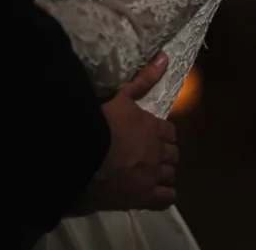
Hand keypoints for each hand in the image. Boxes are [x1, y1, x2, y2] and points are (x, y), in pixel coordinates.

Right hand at [73, 53, 178, 213]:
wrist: (82, 152)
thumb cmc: (100, 121)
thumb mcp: (121, 96)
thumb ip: (144, 79)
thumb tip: (165, 57)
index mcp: (154, 127)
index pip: (171, 133)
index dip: (163, 136)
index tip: (153, 137)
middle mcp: (159, 152)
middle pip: (173, 155)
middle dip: (165, 155)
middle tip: (150, 157)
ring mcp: (152, 175)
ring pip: (170, 176)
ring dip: (163, 174)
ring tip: (148, 175)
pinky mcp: (143, 196)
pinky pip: (166, 198)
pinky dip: (163, 196)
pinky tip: (152, 193)